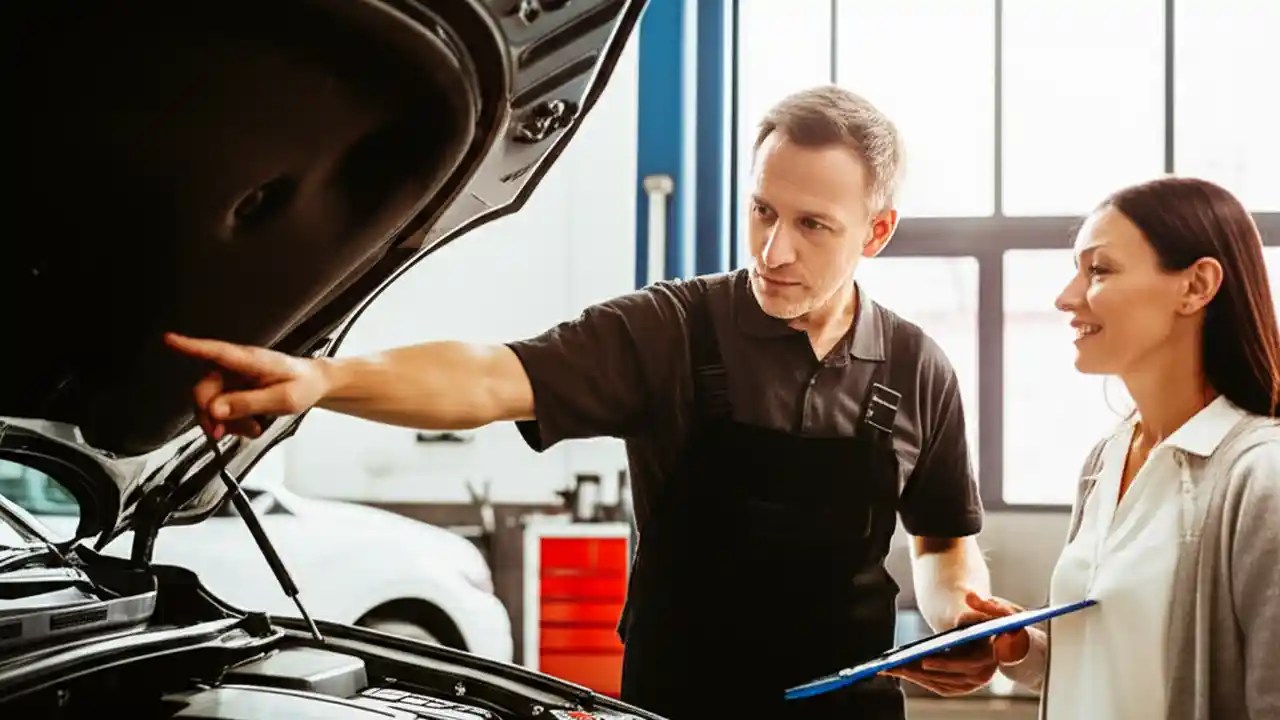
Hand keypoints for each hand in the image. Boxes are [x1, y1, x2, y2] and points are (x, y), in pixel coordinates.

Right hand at [164, 333, 329, 439]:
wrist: (315, 385)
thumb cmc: (302, 385)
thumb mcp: (282, 399)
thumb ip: (248, 403)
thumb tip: (215, 410)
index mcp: (250, 361)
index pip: (215, 351)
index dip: (190, 346)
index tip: (168, 340)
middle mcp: (236, 367)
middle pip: (204, 390)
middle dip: (209, 414)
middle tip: (220, 432)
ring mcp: (234, 379)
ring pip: (211, 405)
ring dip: (225, 422)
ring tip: (251, 429)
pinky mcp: (235, 391)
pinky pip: (222, 410)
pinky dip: (232, 423)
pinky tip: (250, 426)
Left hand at [881, 591, 1028, 695]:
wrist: (972, 616)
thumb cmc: (974, 607)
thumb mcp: (980, 602)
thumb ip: (979, 603)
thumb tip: (969, 602)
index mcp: (996, 652)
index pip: (972, 664)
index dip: (948, 664)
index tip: (924, 661)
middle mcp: (988, 671)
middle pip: (955, 678)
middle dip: (926, 673)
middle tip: (901, 666)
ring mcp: (975, 680)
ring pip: (945, 684)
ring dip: (919, 678)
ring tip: (892, 669)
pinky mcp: (963, 684)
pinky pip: (942, 686)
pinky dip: (921, 679)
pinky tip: (900, 671)